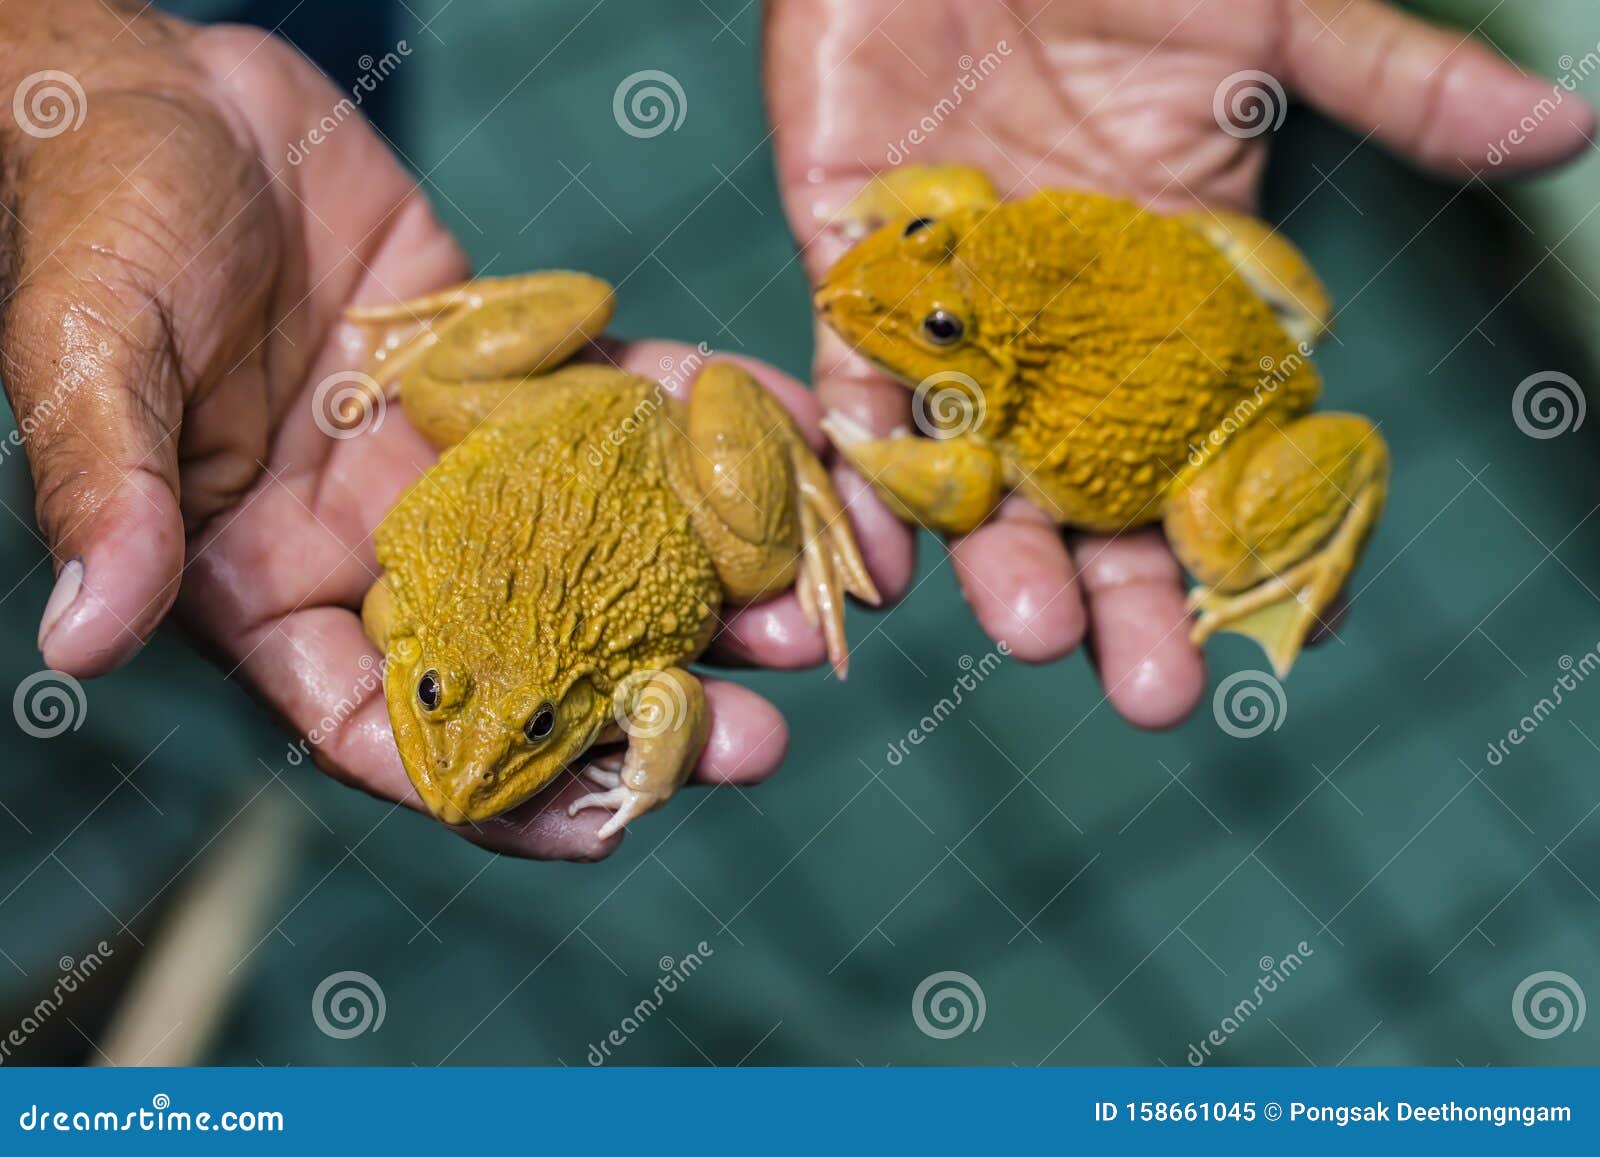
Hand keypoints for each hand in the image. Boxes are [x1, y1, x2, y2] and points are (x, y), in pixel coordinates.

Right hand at [0, 3, 806, 859]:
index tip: (607, 821)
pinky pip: (629, 412)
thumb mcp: (90, 352)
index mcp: (270, 583)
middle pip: (531, 658)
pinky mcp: (522, 378)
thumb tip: (83, 643)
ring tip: (814, 607)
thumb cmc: (100, 220)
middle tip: (758, 735)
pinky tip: (793, 441)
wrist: (177, 97)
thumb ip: (106, 490)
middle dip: (646, 706)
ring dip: (712, 583)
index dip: (492, 787)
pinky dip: (709, 427)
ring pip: (605, 546)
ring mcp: (466, 464)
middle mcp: (385, 545)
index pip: (384, 724)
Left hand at [766, 0, 1594, 726]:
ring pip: (978, 465)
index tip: (1278, 630)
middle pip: (1096, 493)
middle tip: (1150, 695)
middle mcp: (1069, 330)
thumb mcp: (1276, 22)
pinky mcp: (855, 266)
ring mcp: (962, 310)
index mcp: (1178, 291)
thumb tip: (1572, 126)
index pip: (1220, 445)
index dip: (1244, 539)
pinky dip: (866, 464)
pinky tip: (889, 551)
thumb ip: (1396, 91)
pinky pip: (852, 387)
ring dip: (1001, 559)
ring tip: (1033, 634)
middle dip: (1122, 597)